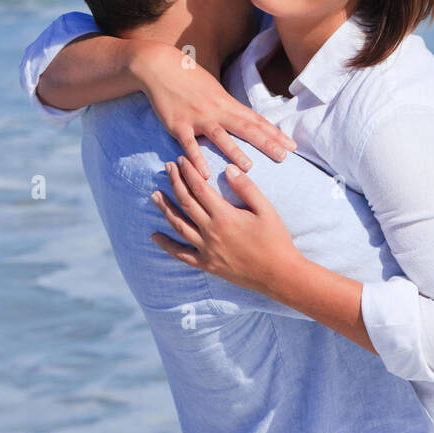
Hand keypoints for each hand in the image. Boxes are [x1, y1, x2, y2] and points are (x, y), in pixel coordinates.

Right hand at [129, 41, 295, 177]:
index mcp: (227, 102)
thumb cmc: (188, 78)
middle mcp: (216, 110)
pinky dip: (197, 158)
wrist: (160, 67)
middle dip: (266, 143)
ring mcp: (197, 117)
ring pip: (219, 136)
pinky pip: (189, 144)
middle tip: (284, 157)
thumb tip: (243, 119)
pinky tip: (203, 173)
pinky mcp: (178, 124)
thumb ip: (227, 107)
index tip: (292, 145)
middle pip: (246, 128)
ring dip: (234, 152)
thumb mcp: (214, 90)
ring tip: (248, 168)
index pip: (256, 120)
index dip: (274, 133)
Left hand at [150, 155, 299, 294]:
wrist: (278, 273)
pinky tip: (155, 236)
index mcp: (224, 215)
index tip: (181, 159)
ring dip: (165, 208)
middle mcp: (210, 232)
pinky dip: (166, 245)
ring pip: (178, 225)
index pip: (199, 187)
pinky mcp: (207, 264)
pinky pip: (181, 254)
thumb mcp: (266, 209)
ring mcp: (206, 250)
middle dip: (175, 182)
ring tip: (155, 195)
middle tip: (167, 168)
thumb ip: (246, 188)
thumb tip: (228, 168)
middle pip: (185, 202)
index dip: (188, 172)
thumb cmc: (275, 239)